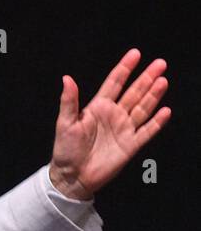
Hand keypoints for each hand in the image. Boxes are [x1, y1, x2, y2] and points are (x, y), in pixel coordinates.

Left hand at [48, 48, 169, 200]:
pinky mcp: (130, 145)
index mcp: (98, 108)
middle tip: (160, 63)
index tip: (135, 53)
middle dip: (147, 78)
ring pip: (143, 108)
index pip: (114, 83)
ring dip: (153, 95)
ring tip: (162, 81)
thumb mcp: (65, 123)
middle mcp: (114, 115)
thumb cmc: (65, 150)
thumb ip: (69, 101)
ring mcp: (124, 129)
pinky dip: (156, 122)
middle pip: (134, 92)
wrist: (71, 177)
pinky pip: (147, 131)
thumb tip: (67, 78)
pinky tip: (165, 111)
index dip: (124, 68)